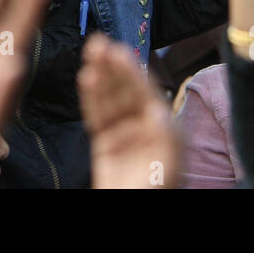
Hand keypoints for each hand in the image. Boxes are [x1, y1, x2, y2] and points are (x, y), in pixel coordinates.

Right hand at [79, 34, 180, 188]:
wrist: (132, 210)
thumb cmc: (156, 189)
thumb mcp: (167, 163)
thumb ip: (163, 133)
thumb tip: (156, 107)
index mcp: (162, 125)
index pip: (145, 91)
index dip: (131, 71)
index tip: (118, 51)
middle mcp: (143, 124)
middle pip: (124, 89)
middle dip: (112, 66)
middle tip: (98, 42)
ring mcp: (123, 133)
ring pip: (109, 99)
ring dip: (99, 76)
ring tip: (90, 54)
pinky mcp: (105, 144)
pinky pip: (96, 116)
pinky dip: (91, 97)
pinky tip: (86, 79)